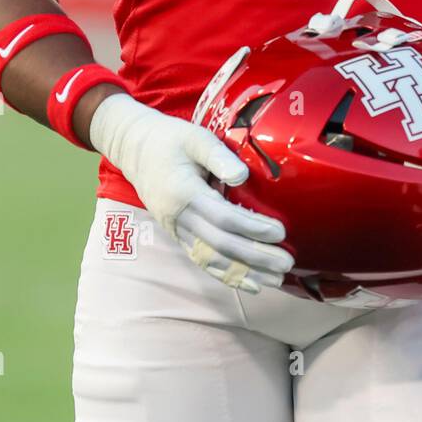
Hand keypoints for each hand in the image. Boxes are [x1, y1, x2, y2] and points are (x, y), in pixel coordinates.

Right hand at [89, 92, 293, 294]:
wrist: (135, 149)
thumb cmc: (170, 139)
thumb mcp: (195, 137)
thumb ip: (218, 156)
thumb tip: (243, 176)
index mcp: (184, 192)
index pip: (223, 217)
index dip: (252, 227)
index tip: (280, 232)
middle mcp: (178, 217)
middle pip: (220, 244)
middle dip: (255, 257)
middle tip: (286, 263)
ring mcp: (176, 230)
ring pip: (212, 259)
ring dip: (245, 272)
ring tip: (276, 279)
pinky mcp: (177, 235)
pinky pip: (202, 260)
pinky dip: (226, 275)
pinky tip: (250, 283)